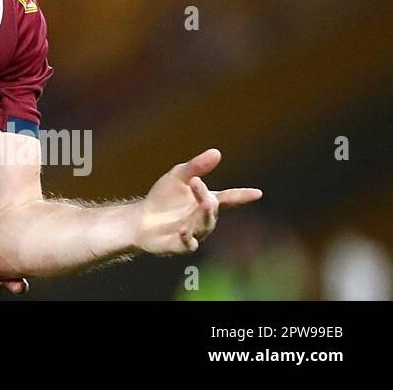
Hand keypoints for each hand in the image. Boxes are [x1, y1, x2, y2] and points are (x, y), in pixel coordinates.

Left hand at [134, 148, 262, 254]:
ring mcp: (194, 232)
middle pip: (211, 208)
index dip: (242, 196)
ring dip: (203, 215)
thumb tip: (217, 152)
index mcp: (207, 201)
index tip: (257, 193)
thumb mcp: (178, 177)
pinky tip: (183, 230)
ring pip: (204, 225)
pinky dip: (188, 237)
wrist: (141, 219)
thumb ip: (196, 166)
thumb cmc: (163, 198)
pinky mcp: (181, 245)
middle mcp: (204, 218)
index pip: (228, 198)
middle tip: (196, 182)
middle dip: (205, 196)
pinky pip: (188, 244)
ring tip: (203, 202)